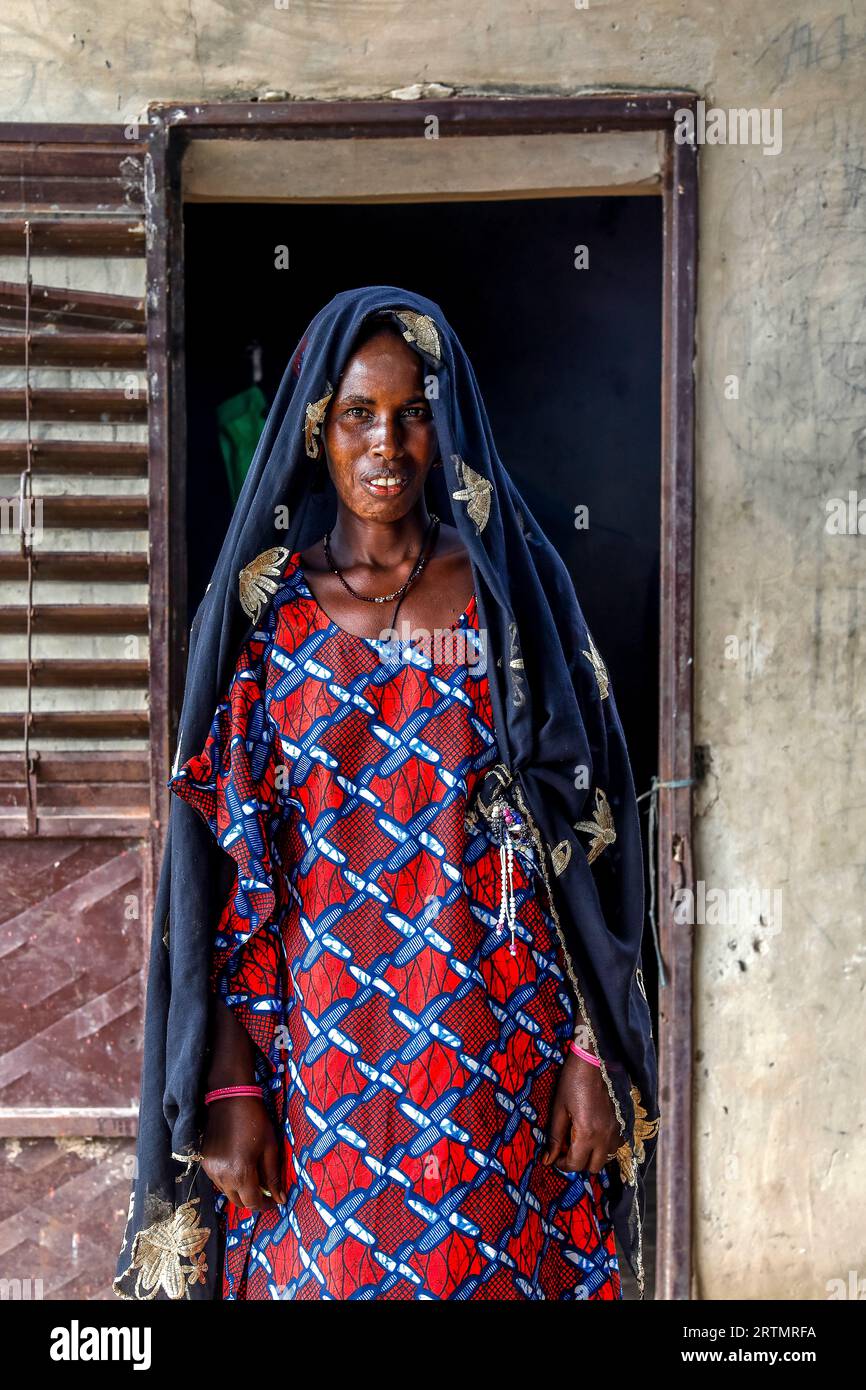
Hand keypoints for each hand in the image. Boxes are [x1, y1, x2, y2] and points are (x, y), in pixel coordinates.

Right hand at [201, 1096, 285, 1211]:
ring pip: (227, 1192)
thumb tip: (280, 1199)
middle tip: (264, 1191)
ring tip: (251, 1177)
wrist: (229, 1099)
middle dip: (252, 1200)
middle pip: (238, 1202)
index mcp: (241, 1173)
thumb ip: (273, 1176)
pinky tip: (237, 1167)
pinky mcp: (204, 1163)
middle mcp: (223, 1177)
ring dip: (239, 1191)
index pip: (252, 1203)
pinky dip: (229, 1181)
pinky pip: (218, 1181)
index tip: (274, 1200)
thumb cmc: (255, 1121)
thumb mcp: (270, 1147)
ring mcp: (210, 1170)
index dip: (265, 1205)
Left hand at [542, 1049, 620, 1173]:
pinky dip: (604, 1147)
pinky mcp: (621, 1123)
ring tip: (580, 1142)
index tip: (555, 1157)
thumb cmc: (572, 1082)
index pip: (576, 1165)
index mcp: (587, 1134)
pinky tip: (594, 1134)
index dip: (562, 1165)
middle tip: (566, 1151)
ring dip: (593, 1156)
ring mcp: (616, 1130)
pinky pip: (615, 1146)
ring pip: (606, 1158)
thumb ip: (555, 1137)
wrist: (594, 1062)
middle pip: (593, 1168)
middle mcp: (604, 1137)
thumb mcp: (558, 1108)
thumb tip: (548, 1160)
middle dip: (578, 1164)